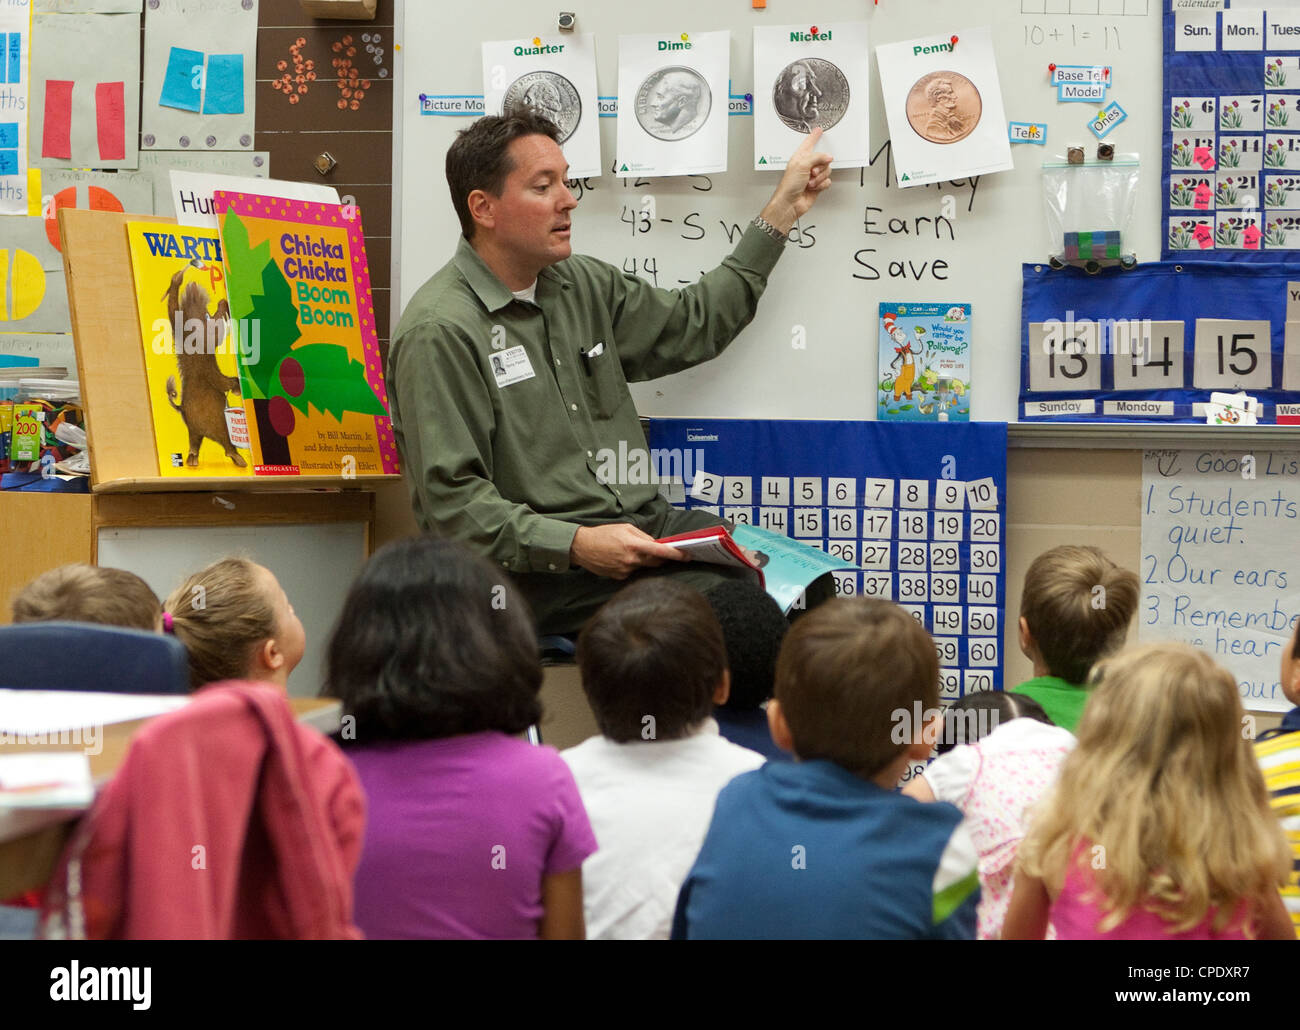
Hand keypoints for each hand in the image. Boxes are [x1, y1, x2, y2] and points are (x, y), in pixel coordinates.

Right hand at [570, 523, 688, 579]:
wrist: (582, 547)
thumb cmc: (603, 534)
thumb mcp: (625, 528)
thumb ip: (643, 536)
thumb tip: (657, 543)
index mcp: (634, 544)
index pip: (661, 551)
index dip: (676, 555)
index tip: (687, 556)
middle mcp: (632, 560)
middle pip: (656, 562)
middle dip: (660, 557)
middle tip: (660, 552)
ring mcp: (626, 570)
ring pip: (644, 567)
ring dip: (644, 561)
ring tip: (629, 551)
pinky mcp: (619, 578)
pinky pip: (633, 572)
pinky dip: (632, 566)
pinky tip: (620, 559)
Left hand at [760, 127, 832, 233]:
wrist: (790, 203)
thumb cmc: (789, 186)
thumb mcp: (801, 165)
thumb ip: (816, 157)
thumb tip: (828, 156)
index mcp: (800, 158)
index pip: (809, 143)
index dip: (814, 137)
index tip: (818, 130)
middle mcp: (807, 165)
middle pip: (823, 159)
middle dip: (820, 167)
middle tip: (812, 173)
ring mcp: (812, 176)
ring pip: (826, 171)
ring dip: (819, 178)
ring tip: (810, 182)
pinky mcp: (817, 186)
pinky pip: (827, 181)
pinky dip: (821, 185)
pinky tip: (814, 188)